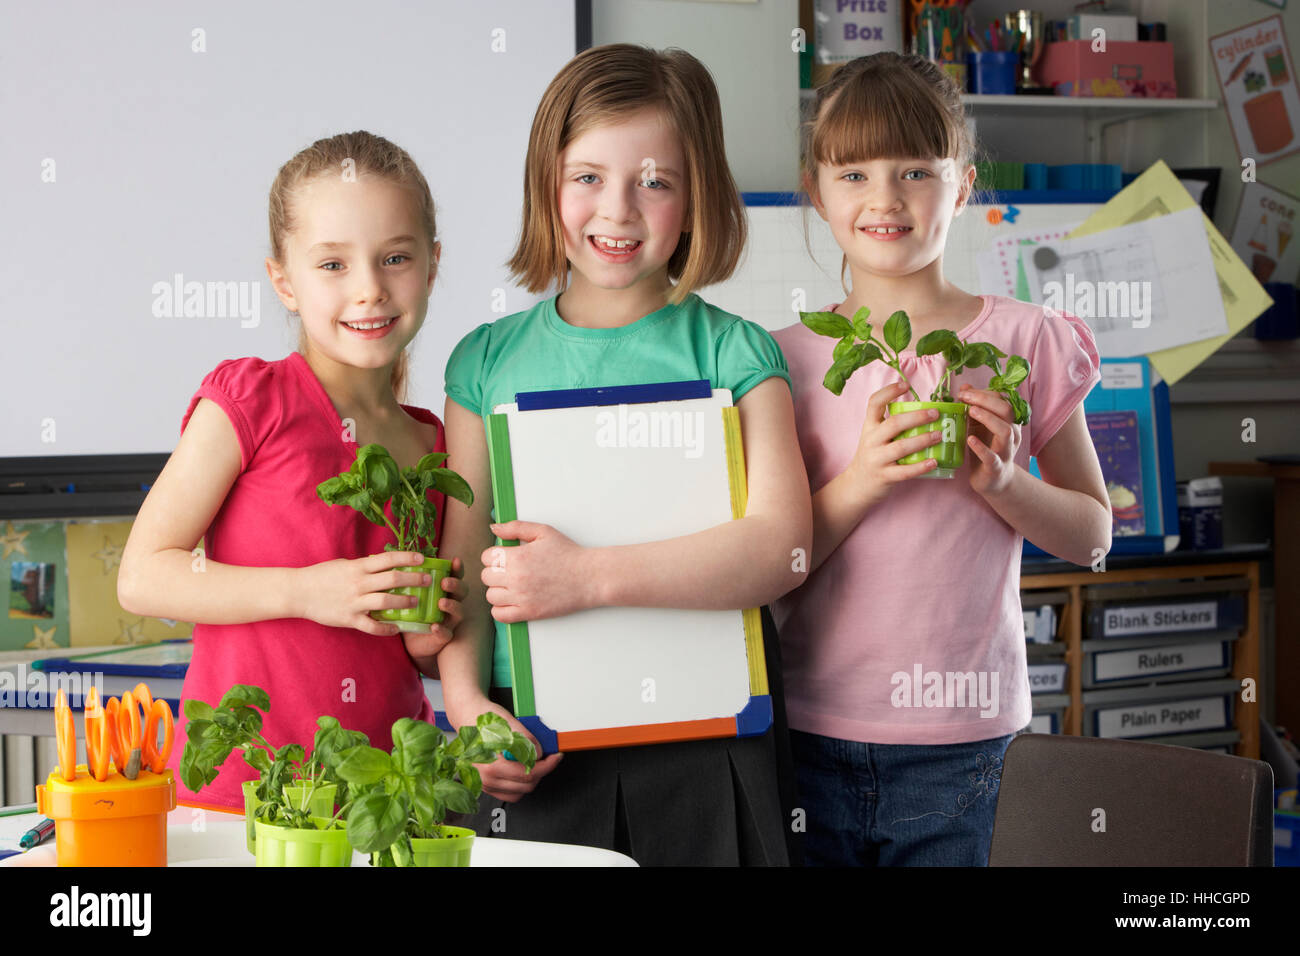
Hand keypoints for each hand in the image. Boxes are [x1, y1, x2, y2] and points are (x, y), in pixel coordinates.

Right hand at [293, 550, 433, 636]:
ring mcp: (354, 602)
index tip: (422, 558)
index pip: (388, 559)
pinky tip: (396, 628)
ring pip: (386, 601)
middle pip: (393, 578)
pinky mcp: (349, 619)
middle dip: (414, 579)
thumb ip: (364, 566)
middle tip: (428, 580)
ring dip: (404, 601)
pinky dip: (386, 628)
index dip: (408, 558)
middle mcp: (359, 583)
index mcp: (358, 567)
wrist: (298, 592)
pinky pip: (372, 626)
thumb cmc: (321, 576)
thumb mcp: (344, 565)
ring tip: (416, 602)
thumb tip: (384, 565)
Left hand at [402, 556, 463, 662]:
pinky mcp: (443, 636)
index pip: (455, 576)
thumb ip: (408, 580)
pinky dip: (442, 630)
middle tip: (444, 582)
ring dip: (452, 605)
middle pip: (462, 591)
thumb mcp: (409, 593)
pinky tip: (434, 626)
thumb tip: (395, 561)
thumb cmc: (411, 610)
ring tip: (441, 602)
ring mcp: (450, 620)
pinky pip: (447, 634)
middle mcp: (452, 602)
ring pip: (459, 611)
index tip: (454, 560)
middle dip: (455, 585)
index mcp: (445, 590)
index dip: (457, 568)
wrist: (410, 638)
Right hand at [445, 694, 563, 802]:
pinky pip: (508, 792)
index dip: (547, 765)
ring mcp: (484, 783)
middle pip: (526, 786)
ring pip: (518, 793)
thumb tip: (539, 754)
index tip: (556, 757)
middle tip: (548, 758)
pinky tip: (521, 768)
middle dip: (541, 771)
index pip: (528, 774)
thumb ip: (527, 742)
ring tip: (533, 763)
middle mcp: (485, 779)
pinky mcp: (485, 784)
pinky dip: (519, 784)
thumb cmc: (483, 718)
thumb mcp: (509, 725)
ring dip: (530, 780)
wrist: (466, 715)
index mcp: (491, 766)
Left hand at [481, 520, 594, 622]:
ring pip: (490, 596)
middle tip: (510, 570)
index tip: (506, 557)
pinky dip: (501, 608)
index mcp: (518, 556)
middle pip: (486, 576)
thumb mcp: (543, 532)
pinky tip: (512, 600)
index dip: (494, 555)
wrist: (589, 577)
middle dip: (495, 572)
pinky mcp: (528, 613)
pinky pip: (499, 615)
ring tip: (512, 585)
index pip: (486, 557)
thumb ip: (515, 527)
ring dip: (498, 590)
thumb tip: (493, 527)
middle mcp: (516, 578)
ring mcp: (521, 597)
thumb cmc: (568, 553)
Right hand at [843, 381, 944, 510]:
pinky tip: (934, 461)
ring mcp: (876, 459)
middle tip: (935, 413)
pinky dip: (921, 466)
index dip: (889, 391)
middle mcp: (871, 440)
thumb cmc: (873, 456)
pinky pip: (904, 471)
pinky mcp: (884, 476)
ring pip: (900, 447)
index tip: (906, 384)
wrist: (857, 484)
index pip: (874, 403)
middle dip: (917, 417)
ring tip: (938, 435)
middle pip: (893, 424)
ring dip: (922, 440)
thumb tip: (923, 410)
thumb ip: (891, 424)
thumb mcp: (875, 436)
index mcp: (869, 426)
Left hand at [961, 383, 1021, 496]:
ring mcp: (1006, 451)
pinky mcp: (996, 467)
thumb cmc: (987, 449)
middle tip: (966, 398)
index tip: (964, 392)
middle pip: (1007, 410)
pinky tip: (970, 440)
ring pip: (1005, 431)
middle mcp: (1012, 434)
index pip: (1002, 400)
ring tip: (970, 411)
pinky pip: (992, 457)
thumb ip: (974, 407)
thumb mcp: (979, 426)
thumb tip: (965, 387)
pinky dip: (981, 448)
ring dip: (988, 419)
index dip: (984, 393)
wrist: (994, 481)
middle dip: (986, 401)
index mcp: (1009, 422)